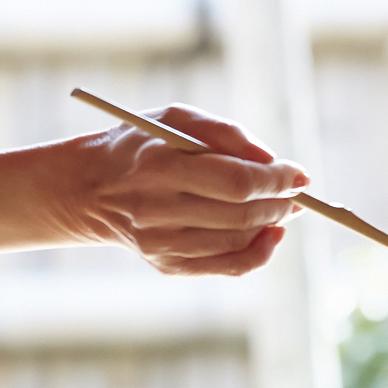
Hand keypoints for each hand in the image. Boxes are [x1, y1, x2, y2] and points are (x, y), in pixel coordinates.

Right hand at [0, 105, 305, 275]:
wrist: (87, 188)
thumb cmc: (139, 144)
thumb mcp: (175, 120)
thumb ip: (224, 133)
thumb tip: (271, 160)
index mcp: (159, 166)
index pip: (235, 181)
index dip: (276, 179)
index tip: (300, 174)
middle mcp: (157, 210)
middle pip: (241, 214)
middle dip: (279, 202)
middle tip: (297, 193)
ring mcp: (160, 243)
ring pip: (238, 241)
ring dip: (270, 224)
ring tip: (282, 207)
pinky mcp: (165, 265)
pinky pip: (226, 267)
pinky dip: (257, 252)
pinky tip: (269, 235)